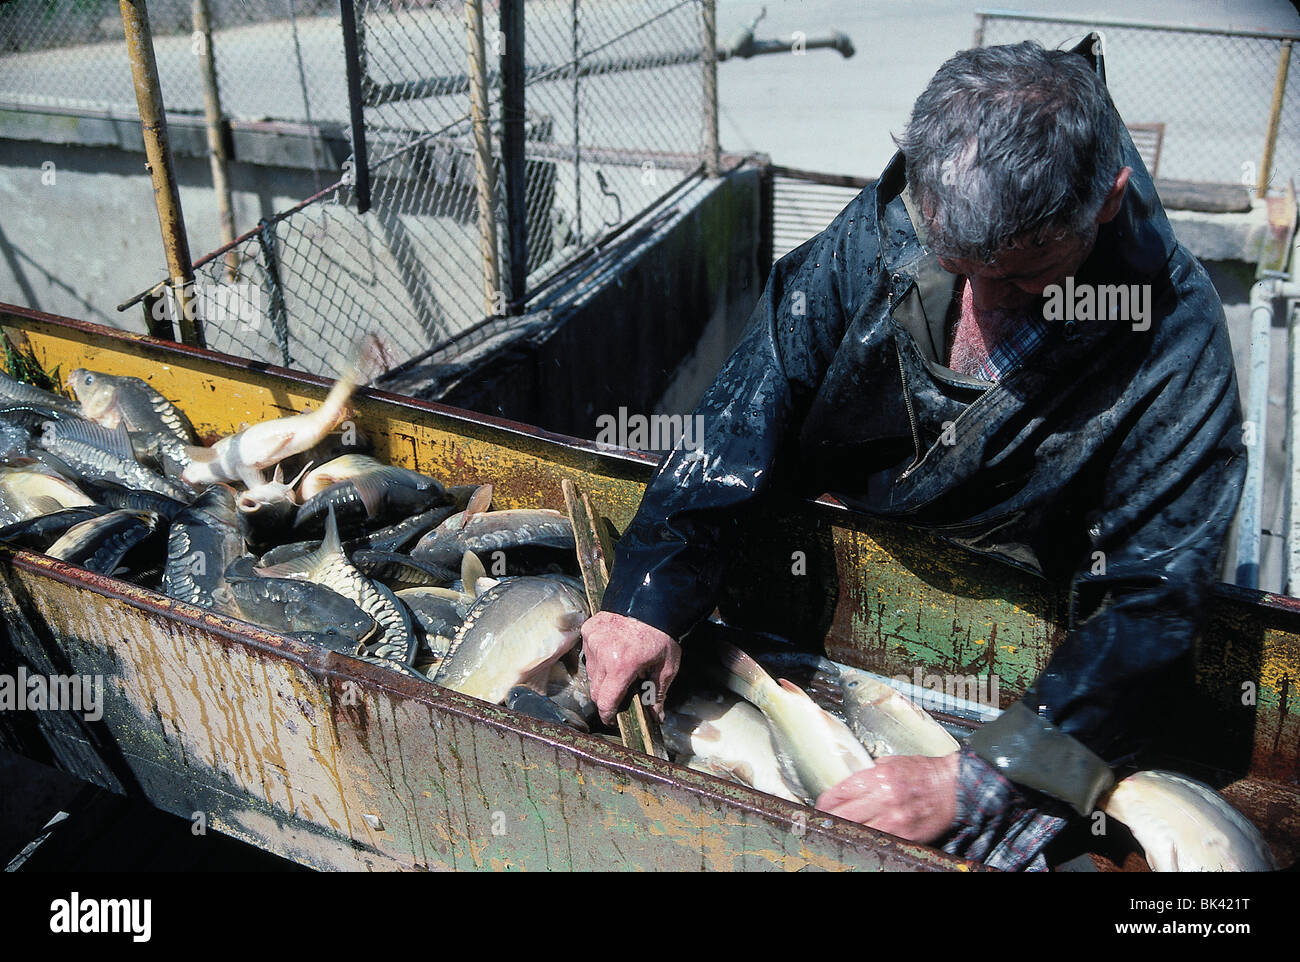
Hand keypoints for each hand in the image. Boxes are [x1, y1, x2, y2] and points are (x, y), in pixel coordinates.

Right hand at [581, 611, 680, 724]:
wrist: (651, 600)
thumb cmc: (662, 634)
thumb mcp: (666, 666)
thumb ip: (657, 694)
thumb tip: (657, 718)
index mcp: (622, 666)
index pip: (605, 700)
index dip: (607, 714)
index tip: (612, 719)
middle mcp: (602, 654)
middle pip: (595, 690)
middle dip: (606, 698)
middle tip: (620, 696)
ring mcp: (592, 641)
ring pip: (591, 673)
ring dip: (602, 678)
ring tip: (620, 670)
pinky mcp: (588, 630)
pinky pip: (589, 653)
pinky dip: (598, 658)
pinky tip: (613, 653)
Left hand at [816, 753, 959, 843]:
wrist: (954, 786)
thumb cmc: (925, 772)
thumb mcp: (894, 762)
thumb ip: (872, 771)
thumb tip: (852, 781)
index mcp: (880, 776)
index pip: (842, 791)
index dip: (827, 800)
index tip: (821, 804)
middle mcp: (885, 797)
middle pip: (845, 813)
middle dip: (830, 817)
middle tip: (824, 819)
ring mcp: (896, 819)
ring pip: (860, 830)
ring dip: (847, 830)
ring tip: (839, 829)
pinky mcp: (907, 835)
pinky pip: (881, 840)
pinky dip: (870, 839)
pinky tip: (863, 836)